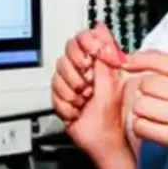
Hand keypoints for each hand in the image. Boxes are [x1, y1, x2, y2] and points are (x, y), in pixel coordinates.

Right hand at [51, 24, 127, 152]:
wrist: (102, 139)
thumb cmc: (112, 115)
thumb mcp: (111, 81)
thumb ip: (104, 54)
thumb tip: (100, 29)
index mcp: (97, 62)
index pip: (83, 38)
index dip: (86, 44)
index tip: (94, 55)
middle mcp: (83, 69)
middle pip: (67, 53)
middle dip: (78, 72)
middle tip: (90, 84)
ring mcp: (71, 82)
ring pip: (59, 74)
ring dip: (74, 91)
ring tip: (85, 100)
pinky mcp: (60, 96)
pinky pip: (55, 93)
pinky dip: (68, 104)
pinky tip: (78, 110)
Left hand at [122, 51, 167, 160]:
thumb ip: (161, 64)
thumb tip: (128, 59)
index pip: (159, 60)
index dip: (138, 61)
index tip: (126, 63)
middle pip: (145, 84)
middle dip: (142, 90)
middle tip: (151, 97)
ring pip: (140, 105)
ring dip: (140, 109)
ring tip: (152, 112)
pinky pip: (140, 126)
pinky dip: (140, 126)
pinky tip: (150, 125)